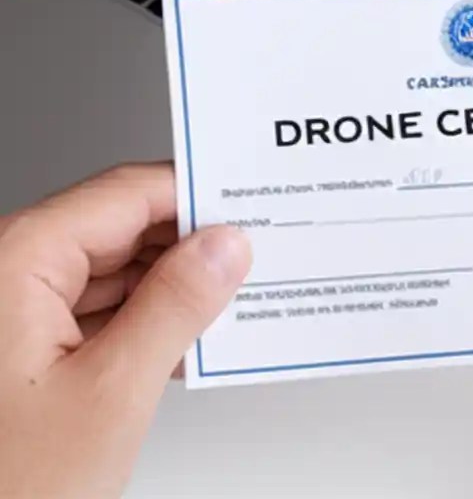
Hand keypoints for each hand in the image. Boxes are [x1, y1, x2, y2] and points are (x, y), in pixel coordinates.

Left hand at [0, 163, 251, 497]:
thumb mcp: (112, 393)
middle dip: (190, 245)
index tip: (255, 208)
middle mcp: (4, 272)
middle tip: (256, 262)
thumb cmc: (5, 484)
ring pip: (112, 269)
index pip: (126, 194)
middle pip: (119, 227)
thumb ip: (176, 306)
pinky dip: (144, 320)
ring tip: (229, 308)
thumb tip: (224, 247)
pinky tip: (186, 342)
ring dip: (172, 287)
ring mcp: (9, 308)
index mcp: (14, 262)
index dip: (196, 197)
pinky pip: (96, 309)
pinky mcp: (19, 343)